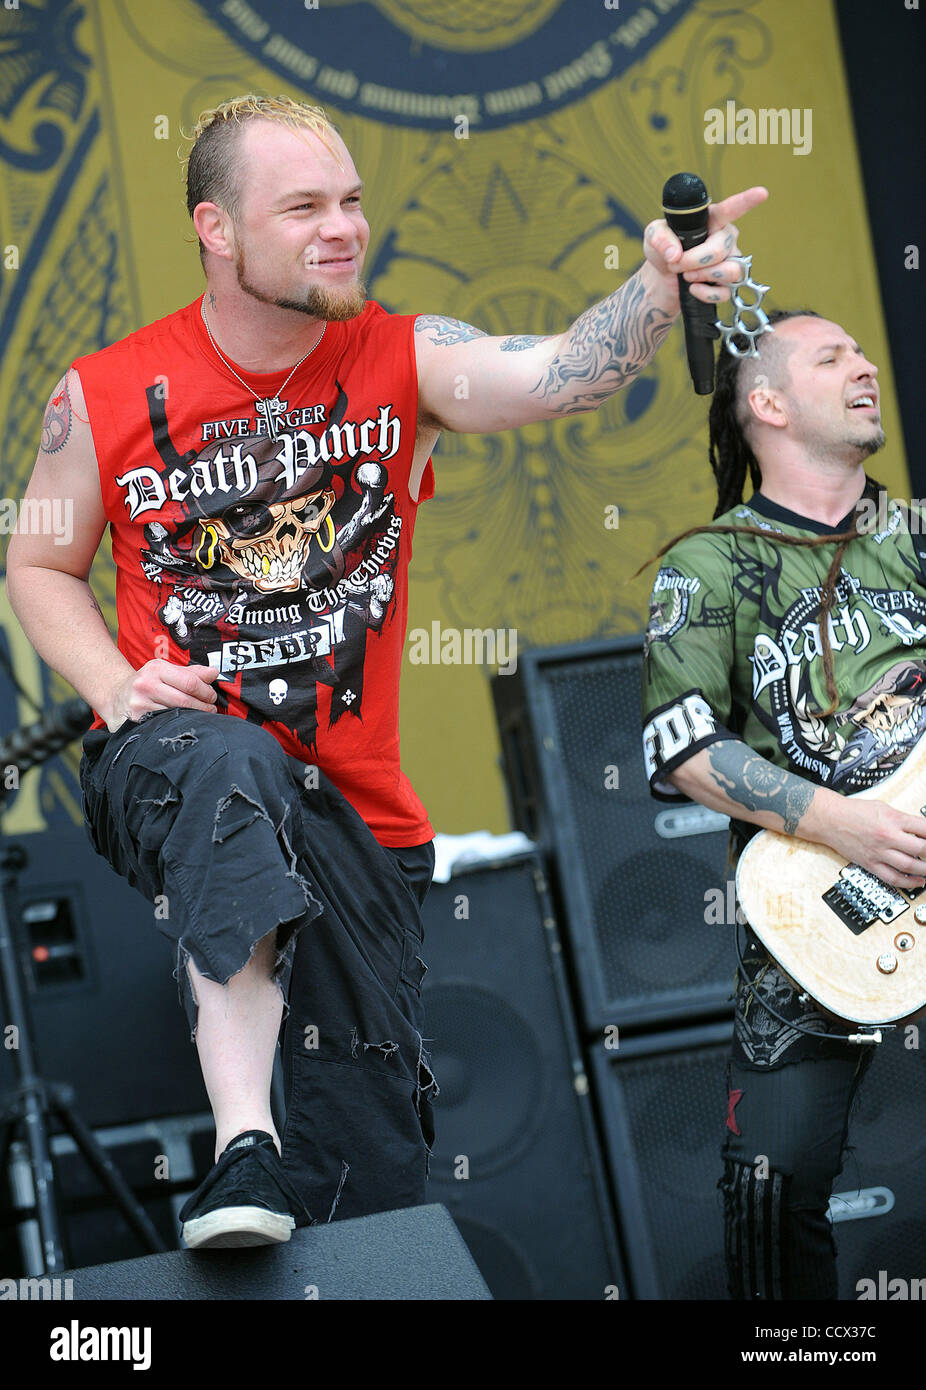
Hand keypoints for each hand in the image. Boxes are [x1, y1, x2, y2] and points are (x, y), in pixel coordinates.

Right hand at [105, 660, 219, 731]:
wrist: (116, 697)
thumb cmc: (147, 684)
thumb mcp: (166, 672)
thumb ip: (191, 673)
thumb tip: (214, 673)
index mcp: (156, 669)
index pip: (190, 682)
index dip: (206, 692)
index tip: (212, 697)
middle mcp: (146, 685)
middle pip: (185, 701)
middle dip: (203, 707)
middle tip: (210, 710)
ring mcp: (139, 705)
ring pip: (176, 715)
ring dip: (193, 718)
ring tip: (199, 717)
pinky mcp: (135, 722)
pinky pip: (164, 727)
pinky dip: (177, 726)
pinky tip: (182, 725)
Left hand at [642, 186, 768, 304]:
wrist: (661, 279)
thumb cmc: (663, 250)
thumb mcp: (653, 237)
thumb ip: (660, 238)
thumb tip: (674, 254)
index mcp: (712, 220)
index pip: (730, 209)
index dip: (746, 201)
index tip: (761, 193)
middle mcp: (725, 238)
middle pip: (720, 249)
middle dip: (694, 260)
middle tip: (675, 264)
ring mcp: (729, 261)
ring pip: (730, 270)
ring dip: (703, 275)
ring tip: (686, 275)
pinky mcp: (726, 284)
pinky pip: (725, 292)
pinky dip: (705, 293)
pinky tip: (693, 289)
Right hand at [815, 796, 925, 890]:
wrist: (830, 819)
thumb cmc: (853, 812)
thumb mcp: (883, 808)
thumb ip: (902, 820)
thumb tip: (920, 830)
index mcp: (892, 819)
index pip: (924, 828)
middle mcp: (887, 837)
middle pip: (921, 848)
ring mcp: (879, 852)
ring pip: (909, 865)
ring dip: (924, 869)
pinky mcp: (870, 863)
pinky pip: (892, 878)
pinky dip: (908, 882)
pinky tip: (918, 882)